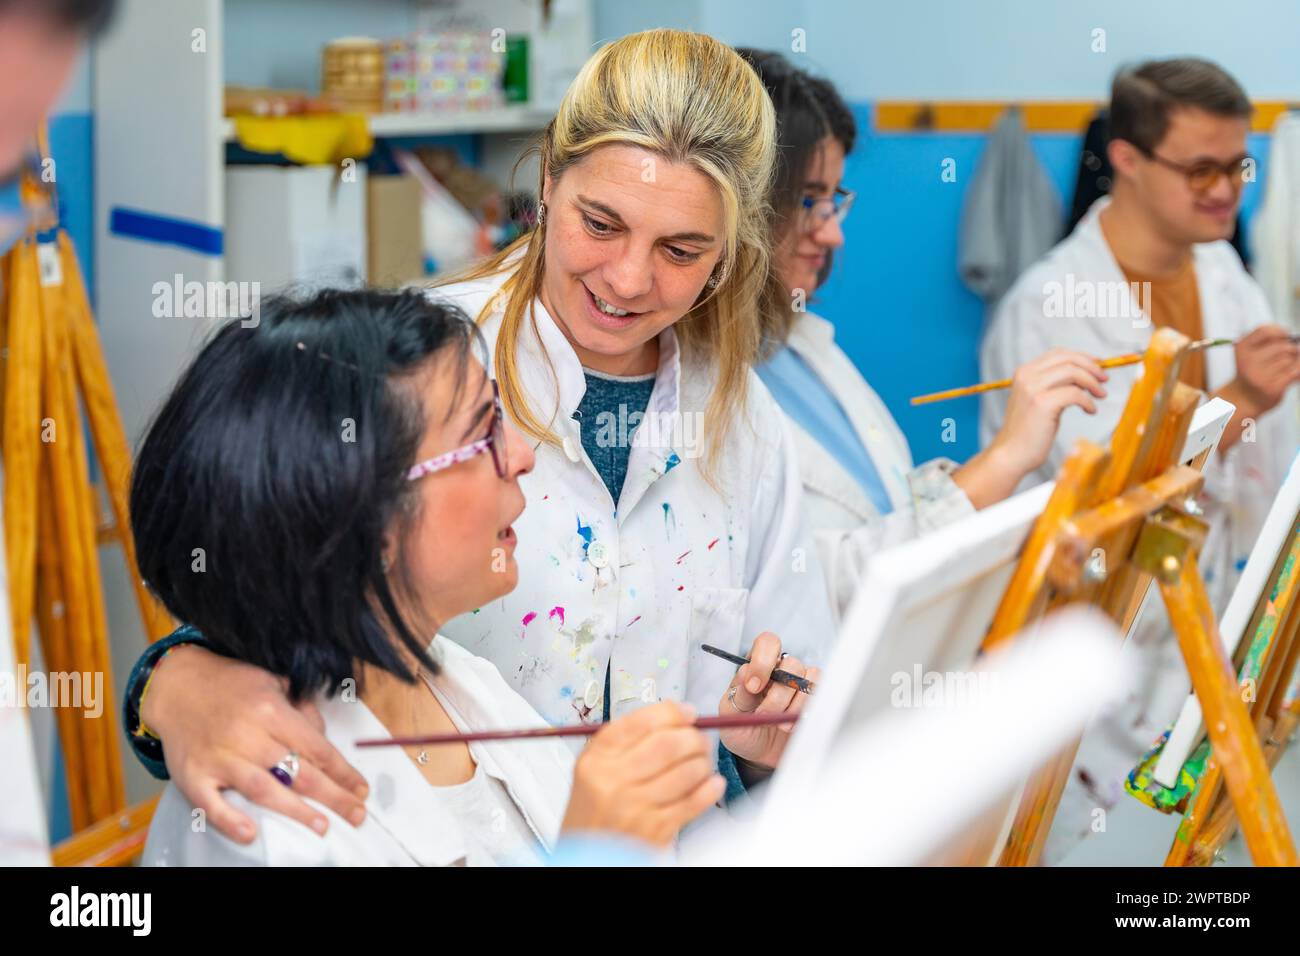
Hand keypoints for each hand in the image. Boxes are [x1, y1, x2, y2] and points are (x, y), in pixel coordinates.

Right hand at [142, 645, 369, 843]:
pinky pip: (211, 804)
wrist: (176, 685)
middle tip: (356, 814)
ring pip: (263, 789)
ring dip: (295, 811)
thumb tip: (323, 736)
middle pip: (298, 772)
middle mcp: (247, 735)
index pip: (316, 747)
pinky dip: (230, 821)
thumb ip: (300, 708)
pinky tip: (251, 834)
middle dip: (333, 796)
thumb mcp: (273, 681)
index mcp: (270, 710)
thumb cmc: (231, 684)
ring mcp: (219, 757)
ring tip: (321, 826)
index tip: (361, 789)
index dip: (342, 771)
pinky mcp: (192, 775)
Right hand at [561, 701, 722, 846]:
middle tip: (699, 739)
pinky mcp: (655, 830)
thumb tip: (674, 714)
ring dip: (703, 763)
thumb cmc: (595, 810)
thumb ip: (626, 740)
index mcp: (597, 758)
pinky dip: (709, 789)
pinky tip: (712, 783)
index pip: (642, 721)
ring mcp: (635, 807)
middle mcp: (614, 780)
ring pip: (686, 771)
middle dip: (693, 737)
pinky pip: (693, 802)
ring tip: (702, 762)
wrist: (588, 855)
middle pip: (668, 744)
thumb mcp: (594, 768)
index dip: (672, 712)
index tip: (687, 713)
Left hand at [717, 631, 816, 772]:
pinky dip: (803, 714)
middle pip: (792, 664)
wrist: (759, 755)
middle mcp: (781, 670)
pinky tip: (791, 725)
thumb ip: (737, 694)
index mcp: (757, 665)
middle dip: (777, 696)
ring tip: (777, 724)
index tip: (754, 687)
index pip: (767, 643)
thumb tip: (746, 673)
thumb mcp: (730, 714)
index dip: (763, 661)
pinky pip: (819, 697)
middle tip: (764, 715)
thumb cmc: (742, 730)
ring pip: (808, 681)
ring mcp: (801, 684)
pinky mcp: (814, 700)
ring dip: (791, 708)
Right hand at [955, 349, 1107, 507]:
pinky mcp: (1042, 404)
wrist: (1011, 455)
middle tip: (1105, 381)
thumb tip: (1086, 373)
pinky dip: (1088, 401)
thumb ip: (1055, 385)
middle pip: (1068, 359)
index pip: (1059, 353)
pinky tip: (1090, 411)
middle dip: (1092, 367)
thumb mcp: (1039, 401)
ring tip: (1101, 396)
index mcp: (1024, 372)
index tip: (1098, 368)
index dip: (1083, 357)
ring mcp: (1032, 389)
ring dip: (1092, 382)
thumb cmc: (1029, 432)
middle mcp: (1026, 376)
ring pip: (1073, 372)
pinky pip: (1075, 394)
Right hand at [1225, 325, 1299, 415]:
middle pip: (1282, 346)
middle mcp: (1248, 362)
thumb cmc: (1253, 372)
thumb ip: (1268, 342)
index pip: (1264, 331)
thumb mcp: (1250, 353)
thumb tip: (1296, 340)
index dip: (1279, 330)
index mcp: (1242, 349)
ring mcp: (1260, 376)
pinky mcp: (1272, 388)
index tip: (1286, 335)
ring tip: (1286, 368)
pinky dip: (1298, 371)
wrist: (1244, 399)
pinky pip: (1295, 372)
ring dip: (1293, 362)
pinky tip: (1293, 375)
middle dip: (1291, 349)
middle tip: (1291, 354)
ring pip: (1289, 359)